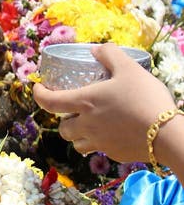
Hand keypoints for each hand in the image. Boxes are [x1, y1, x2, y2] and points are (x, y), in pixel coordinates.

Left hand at [32, 44, 173, 161]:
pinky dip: (99, 143)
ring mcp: (100, 143)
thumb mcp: (129, 68)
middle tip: (73, 110)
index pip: (49, 102)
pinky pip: (99, 150)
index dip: (39, 95)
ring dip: (78, 135)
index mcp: (84, 103)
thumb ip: (110, 55)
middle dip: (63, 120)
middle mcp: (87, 126)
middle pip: (63, 129)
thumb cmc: (145, 98)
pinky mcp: (114, 154)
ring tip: (89, 125)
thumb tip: (96, 49)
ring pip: (77, 144)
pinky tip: (112, 134)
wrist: (167, 135)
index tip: (37, 89)